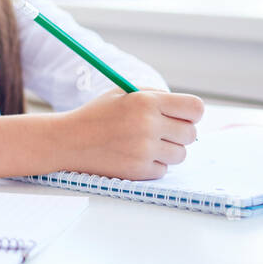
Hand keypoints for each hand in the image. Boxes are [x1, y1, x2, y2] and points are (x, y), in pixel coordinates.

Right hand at [60, 88, 204, 180]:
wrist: (67, 140)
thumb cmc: (98, 115)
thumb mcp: (124, 94)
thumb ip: (157, 97)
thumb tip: (190, 112)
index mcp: (146, 101)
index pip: (195, 108)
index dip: (191, 114)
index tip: (181, 117)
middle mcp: (147, 124)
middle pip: (190, 134)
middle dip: (178, 134)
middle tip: (160, 133)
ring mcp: (143, 149)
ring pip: (180, 154)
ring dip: (166, 152)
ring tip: (142, 145)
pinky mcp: (138, 170)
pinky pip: (163, 170)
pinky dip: (151, 166)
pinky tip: (132, 156)